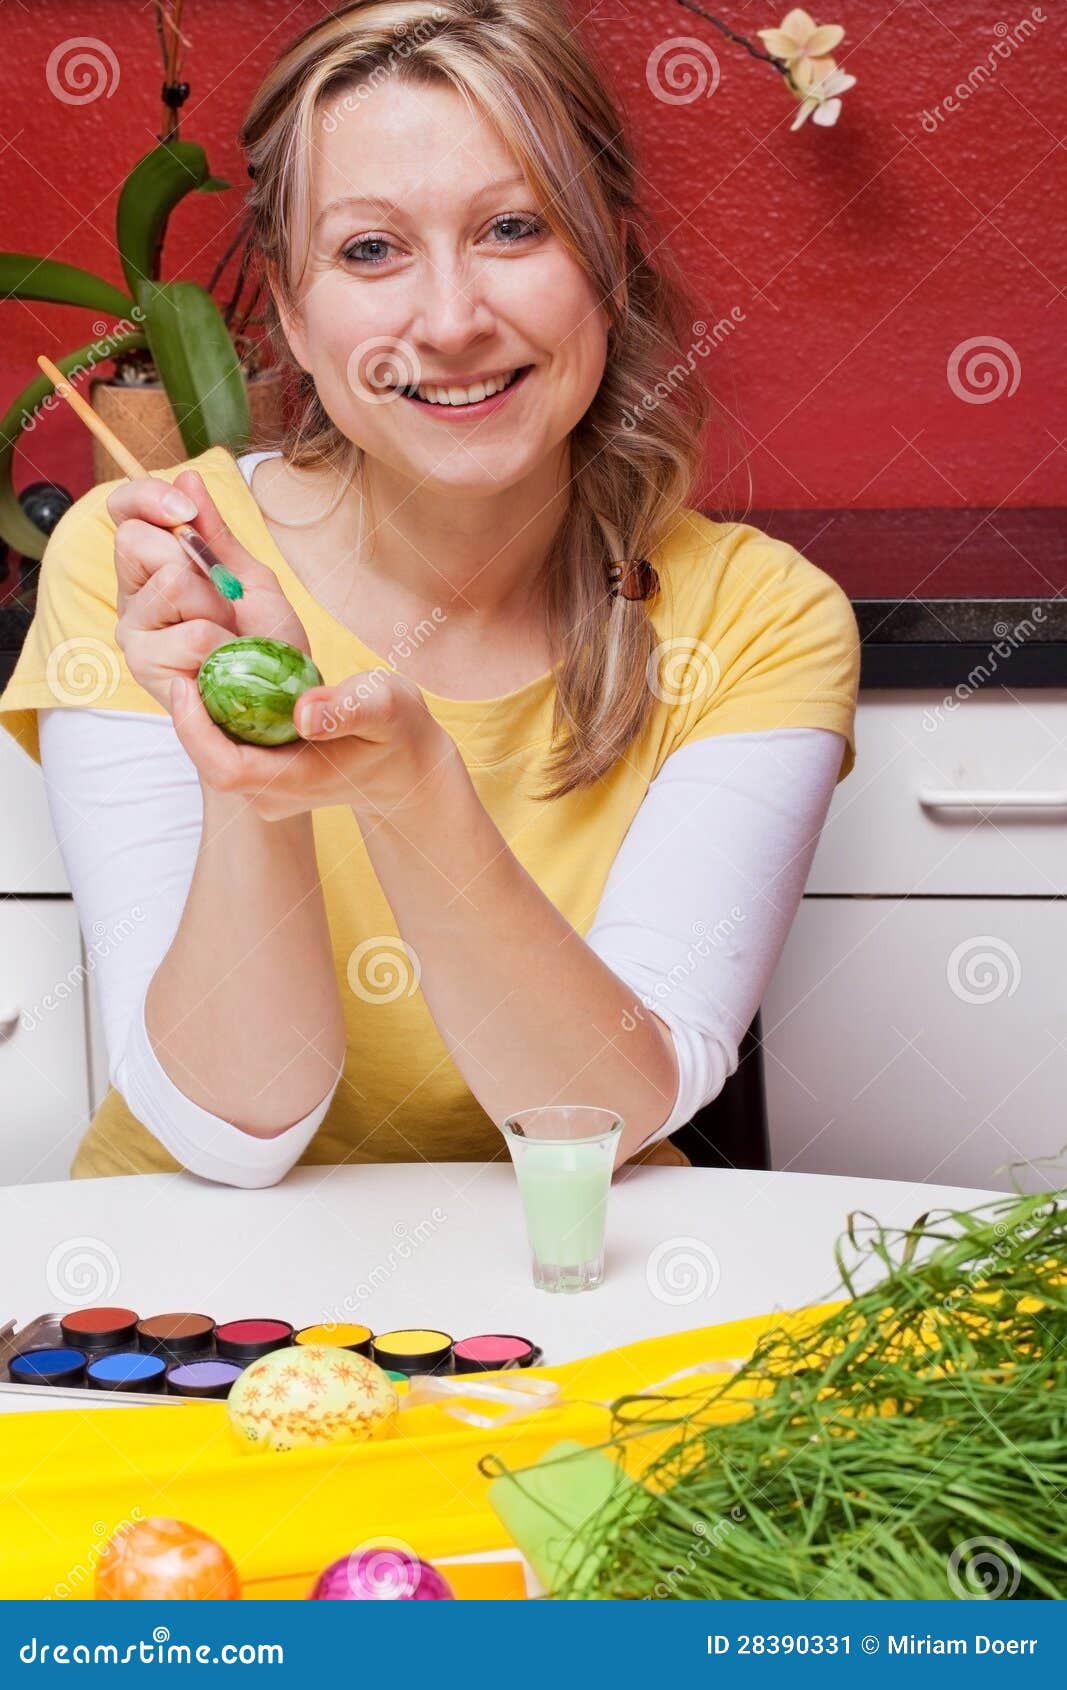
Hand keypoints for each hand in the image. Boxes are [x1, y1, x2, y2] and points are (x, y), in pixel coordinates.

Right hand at [109, 468, 311, 712]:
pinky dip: (224, 645)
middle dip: (196, 562)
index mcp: (150, 568)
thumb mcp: (249, 578)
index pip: (124, 512)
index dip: (147, 497)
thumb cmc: (265, 642)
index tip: (186, 508)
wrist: (282, 700)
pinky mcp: (145, 668)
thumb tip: (190, 477)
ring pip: (171, 583)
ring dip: (218, 607)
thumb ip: (216, 534)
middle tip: (223, 599)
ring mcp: (134, 634)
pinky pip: (192, 634)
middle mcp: (132, 598)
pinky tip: (224, 662)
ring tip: (229, 635)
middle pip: (137, 541)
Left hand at [170, 664, 464, 822]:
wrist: (404, 766)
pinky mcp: (263, 776)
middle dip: (190, 715)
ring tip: (200, 662)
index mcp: (297, 780)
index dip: (195, 730)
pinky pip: (225, 745)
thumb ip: (348, 708)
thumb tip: (303, 713)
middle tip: (188, 659)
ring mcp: (266, 789)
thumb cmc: (397, 730)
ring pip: (213, 752)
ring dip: (201, 711)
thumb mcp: (386, 706)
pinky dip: (217, 713)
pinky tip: (222, 677)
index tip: (187, 683)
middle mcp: (273, 794)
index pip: (225, 769)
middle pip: (209, 759)